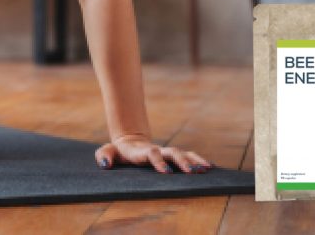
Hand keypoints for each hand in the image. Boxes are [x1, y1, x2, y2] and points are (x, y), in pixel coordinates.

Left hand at [95, 133, 212, 173]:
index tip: (166, 172)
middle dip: (182, 162)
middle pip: (172, 153)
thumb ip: (104, 155)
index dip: (158, 162)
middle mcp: (157, 150)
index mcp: (142, 151)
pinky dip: (198, 160)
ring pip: (183, 153)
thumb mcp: (107, 152)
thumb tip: (104, 163)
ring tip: (206, 169)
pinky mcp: (172, 156)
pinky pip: (188, 156)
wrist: (129, 143)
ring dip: (194, 161)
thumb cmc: (118, 152)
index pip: (151, 154)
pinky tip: (210, 167)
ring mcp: (166, 152)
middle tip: (191, 172)